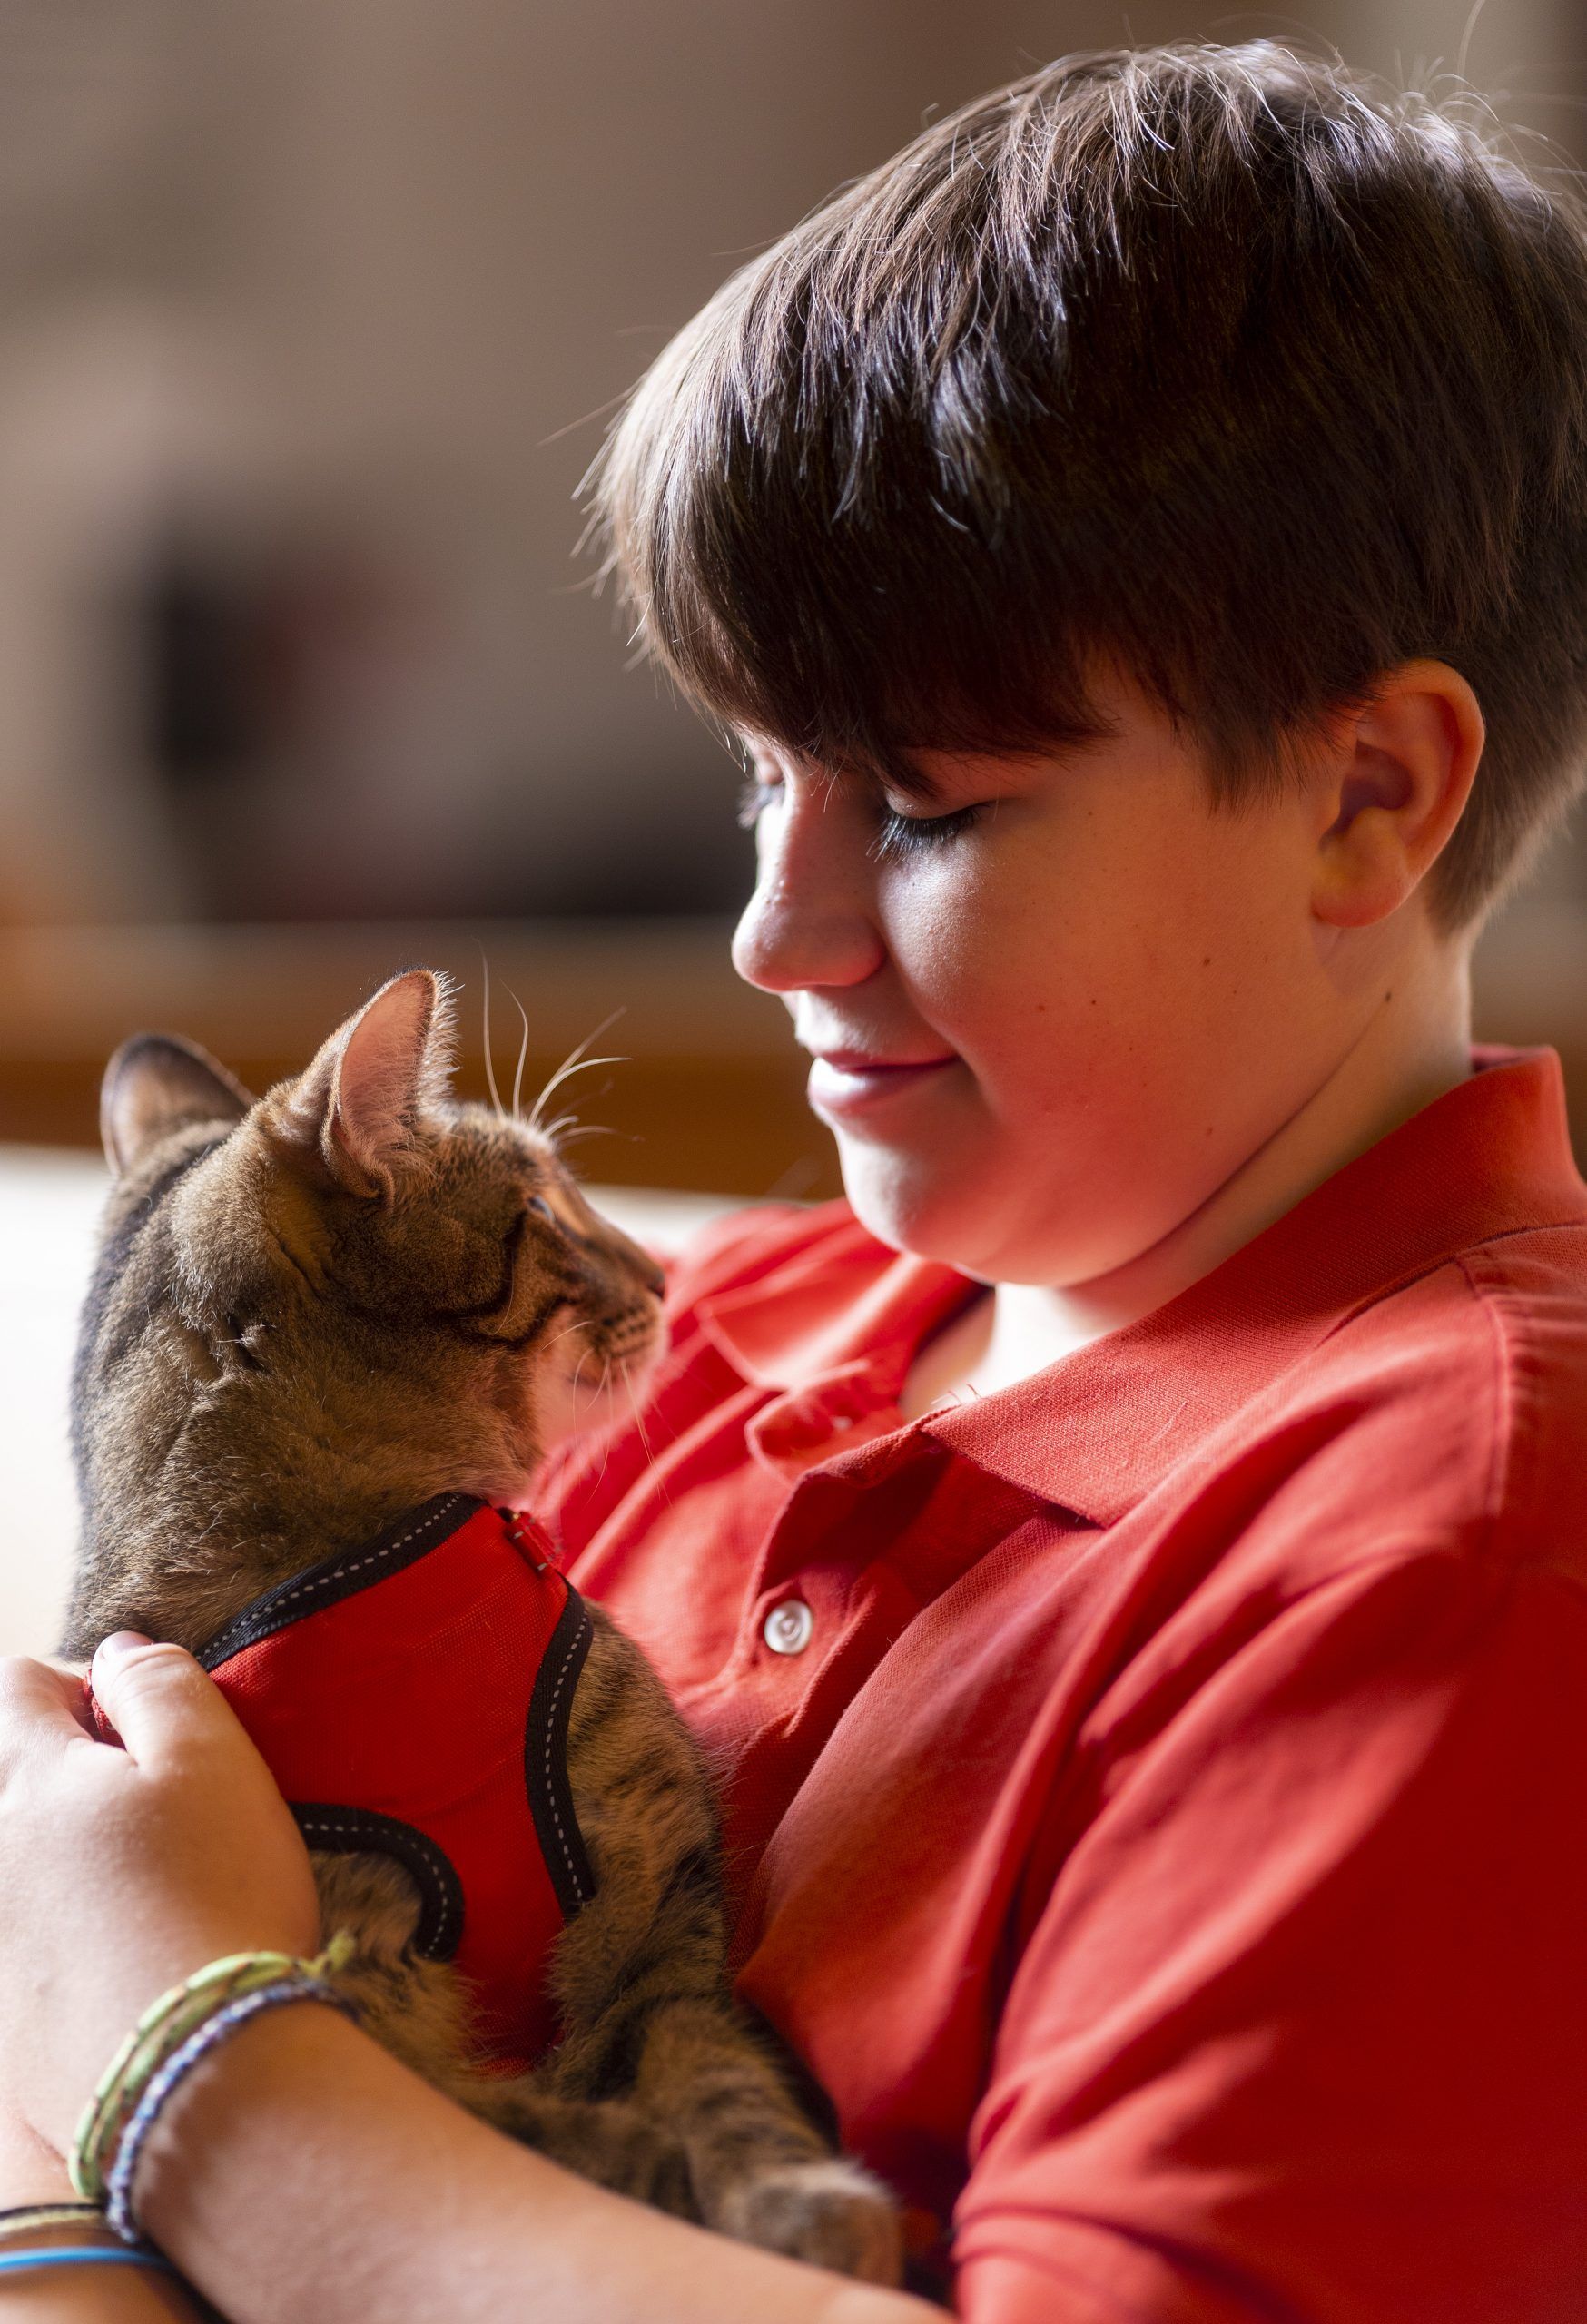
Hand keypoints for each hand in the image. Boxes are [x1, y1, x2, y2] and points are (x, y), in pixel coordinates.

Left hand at [0, 1638, 319, 2155]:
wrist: (192, 2075)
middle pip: (13, 1774)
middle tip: (161, 1803)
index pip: (19, 1684)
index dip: (85, 1682)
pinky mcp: (9, 2015)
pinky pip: (32, 1941)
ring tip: (158, 1881)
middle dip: (77, 1769)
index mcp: (26, 1780)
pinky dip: (77, 1928)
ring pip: (25, 1858)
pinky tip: (139, 1953)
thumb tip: (117, 1653)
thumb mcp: (211, 1757)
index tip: (148, 1724)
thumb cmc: (213, 1898)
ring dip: (78, 1850)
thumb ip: (157, 1683)